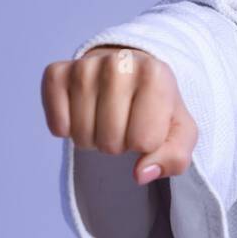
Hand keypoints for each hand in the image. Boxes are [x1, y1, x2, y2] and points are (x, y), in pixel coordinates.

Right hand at [41, 45, 197, 185]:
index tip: (147, 123)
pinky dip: (67, 130)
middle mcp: (119, 63)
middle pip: (111, 142)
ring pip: (82, 137)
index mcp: (156, 74)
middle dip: (118, 143)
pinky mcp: (56, 74)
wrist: (129, 73)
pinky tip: (81, 112)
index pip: (144, 142)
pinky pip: (57, 126)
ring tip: (104, 117)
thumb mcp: (180, 132)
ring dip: (93, 139)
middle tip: (124, 122)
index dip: (146, 144)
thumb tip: (141, 174)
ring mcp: (85, 66)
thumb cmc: (156, 106)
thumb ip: (174, 158)